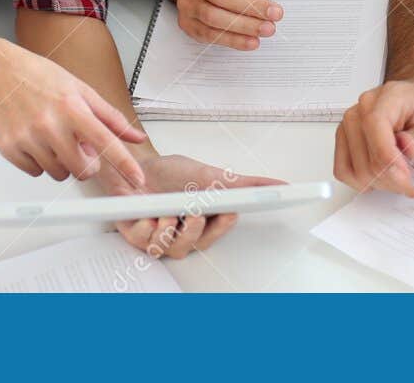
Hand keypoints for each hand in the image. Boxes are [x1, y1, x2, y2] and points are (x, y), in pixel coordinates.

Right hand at [0, 40, 147, 185]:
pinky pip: (35, 172)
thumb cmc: (40, 77)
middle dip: (87, 165)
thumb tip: (136, 138)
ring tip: (52, 136)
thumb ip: (110, 117)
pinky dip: (39, 162)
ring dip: (61, 162)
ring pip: (58, 174)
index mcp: (72, 107)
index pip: (105, 141)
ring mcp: (27, 138)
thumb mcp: (81, 89)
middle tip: (79, 147)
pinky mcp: (8, 148)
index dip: (124, 163)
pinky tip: (35, 139)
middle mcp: (50, 124)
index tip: (137, 180)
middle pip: (82, 169)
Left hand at [100, 153, 284, 259]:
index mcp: (205, 219)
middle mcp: (183, 232)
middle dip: (195, 229)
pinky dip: (146, 228)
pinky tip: (147, 216)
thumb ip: (245, 184)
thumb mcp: (210, 174)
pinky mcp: (137, 237)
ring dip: (169, 229)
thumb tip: (279, 185)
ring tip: (165, 211)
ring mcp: (160, 237)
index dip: (225, 224)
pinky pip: (144, 242)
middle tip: (194, 212)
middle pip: (197, 244)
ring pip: (172, 248)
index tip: (230, 211)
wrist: (135, 165)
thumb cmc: (171, 173)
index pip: (220, 228)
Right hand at [334, 79, 413, 195]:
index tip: (407, 176)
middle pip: (367, 156)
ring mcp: (350, 126)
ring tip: (407, 176)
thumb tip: (407, 149)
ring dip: (385, 183)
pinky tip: (388, 178)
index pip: (375, 125)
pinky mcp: (345, 141)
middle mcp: (362, 109)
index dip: (388, 156)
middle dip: (395, 178)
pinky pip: (346, 172)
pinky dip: (369, 183)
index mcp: (388, 97)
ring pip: (358, 170)